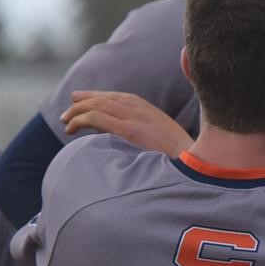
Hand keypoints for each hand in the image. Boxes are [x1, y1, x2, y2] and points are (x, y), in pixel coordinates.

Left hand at [62, 91, 192, 156]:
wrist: (198, 168)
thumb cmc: (184, 163)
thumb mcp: (169, 144)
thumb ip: (152, 139)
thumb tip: (136, 146)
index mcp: (151, 112)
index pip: (120, 98)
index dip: (100, 98)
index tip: (85, 101)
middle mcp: (142, 110)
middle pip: (107, 98)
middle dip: (85, 101)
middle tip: (69, 109)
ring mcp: (136, 119)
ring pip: (98, 106)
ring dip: (78, 111)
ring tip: (66, 121)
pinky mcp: (129, 131)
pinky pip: (97, 118)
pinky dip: (81, 120)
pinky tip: (72, 127)